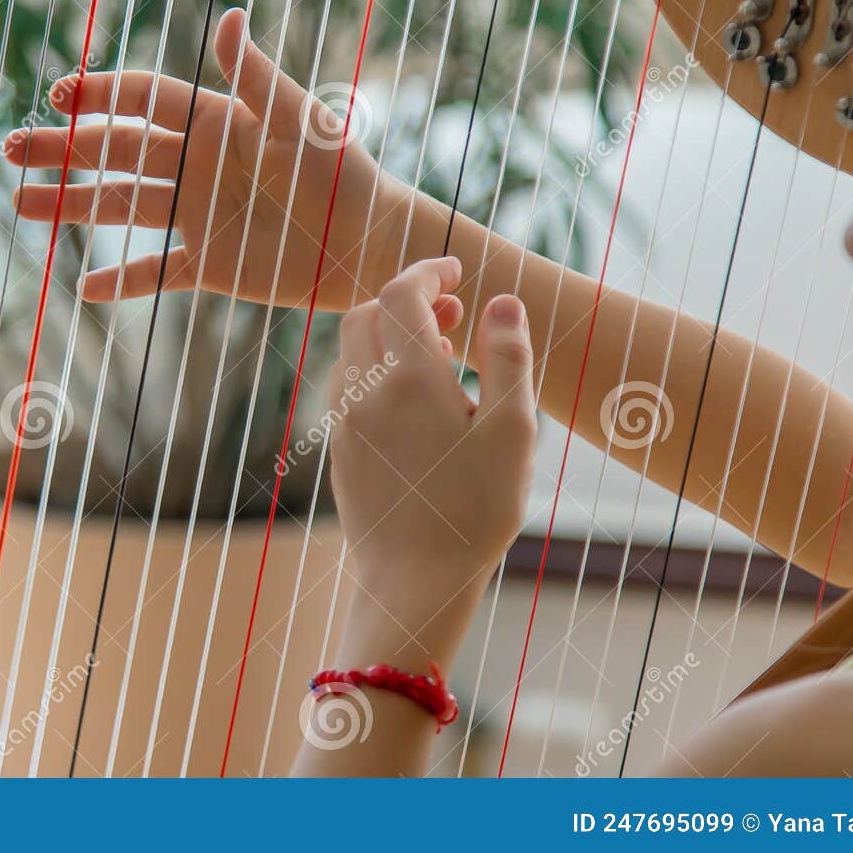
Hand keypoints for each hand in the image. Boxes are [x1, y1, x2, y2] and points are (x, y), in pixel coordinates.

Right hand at [1, 8, 436, 310]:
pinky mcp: (210, 265)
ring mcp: (199, 216)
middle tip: (9, 148)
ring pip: (120, 206)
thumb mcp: (300, 121)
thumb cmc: (344, 173)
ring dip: (70, 205)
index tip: (57, 98)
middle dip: (62, 149)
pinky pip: (155, 273)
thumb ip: (257, 76)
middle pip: (114, 151)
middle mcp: (197, 165)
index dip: (99, 96)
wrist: (373, 243)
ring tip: (20, 203)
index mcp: (215, 122)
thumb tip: (228, 16)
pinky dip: (121, 281)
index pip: (142, 100)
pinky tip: (82, 287)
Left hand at [327, 258, 536, 594]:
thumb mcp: (513, 431)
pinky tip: (412, 401)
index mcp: (410, 376)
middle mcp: (365, 390)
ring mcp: (345, 422)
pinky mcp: (340, 451)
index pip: (402, 292)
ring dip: (389, 336)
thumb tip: (501, 300)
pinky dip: (375, 371)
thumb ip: (509, 358)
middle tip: (454, 314)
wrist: (414, 581)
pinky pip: (348, 388)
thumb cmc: (475, 509)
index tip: (456, 270)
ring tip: (441, 357)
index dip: (428, 271)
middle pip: (368, 313)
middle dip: (407, 300)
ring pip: (353, 351)